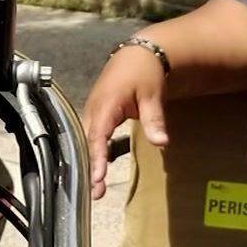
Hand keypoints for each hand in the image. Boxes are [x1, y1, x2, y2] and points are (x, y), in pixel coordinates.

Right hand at [82, 41, 169, 199]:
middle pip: (86, 143)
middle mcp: (93, 110)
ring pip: (86, 142)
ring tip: (95, 189)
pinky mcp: (97, 115)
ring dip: (90, 164)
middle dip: (89, 168)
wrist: (139, 53)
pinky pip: (90, 138)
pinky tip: (97, 171)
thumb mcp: (152, 95)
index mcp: (104, 105)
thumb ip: (153, 119)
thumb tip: (161, 142)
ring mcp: (93, 112)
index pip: (97, 136)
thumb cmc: (145, 72)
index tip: (98, 178)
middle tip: (95, 193)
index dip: (96, 158)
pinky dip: (93, 154)